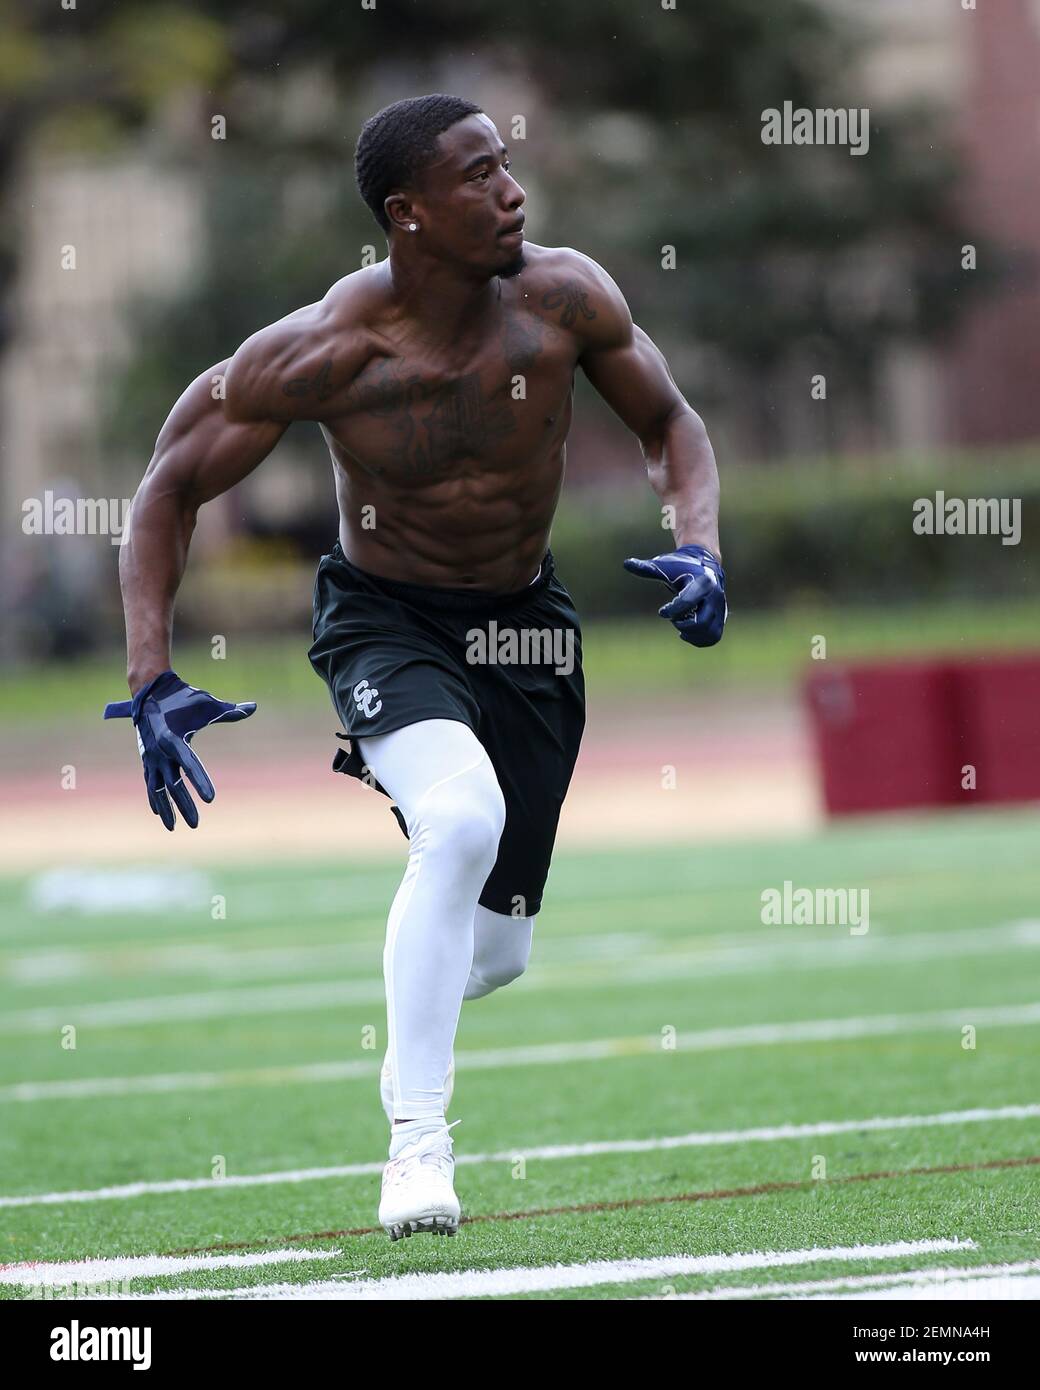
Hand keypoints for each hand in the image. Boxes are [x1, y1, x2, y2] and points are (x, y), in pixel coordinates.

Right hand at [103, 670, 255, 829]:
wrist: (151, 689)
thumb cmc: (183, 697)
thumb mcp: (208, 704)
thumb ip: (230, 711)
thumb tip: (254, 708)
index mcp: (174, 738)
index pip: (190, 765)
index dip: (201, 781)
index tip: (211, 799)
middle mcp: (160, 751)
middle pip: (173, 784)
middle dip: (184, 805)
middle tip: (196, 824)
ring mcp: (151, 756)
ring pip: (157, 789)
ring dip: (166, 808)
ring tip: (174, 828)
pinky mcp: (146, 758)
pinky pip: (149, 782)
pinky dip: (154, 797)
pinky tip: (159, 813)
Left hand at [622, 543, 726, 646]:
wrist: (704, 563)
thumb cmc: (680, 565)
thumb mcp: (664, 565)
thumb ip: (646, 568)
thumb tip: (626, 563)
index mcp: (702, 582)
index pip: (688, 601)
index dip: (673, 610)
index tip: (662, 612)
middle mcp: (715, 595)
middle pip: (701, 621)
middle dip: (683, 624)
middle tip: (673, 619)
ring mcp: (720, 607)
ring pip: (709, 632)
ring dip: (692, 635)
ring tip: (680, 629)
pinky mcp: (721, 617)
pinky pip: (713, 636)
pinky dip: (700, 640)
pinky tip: (686, 634)